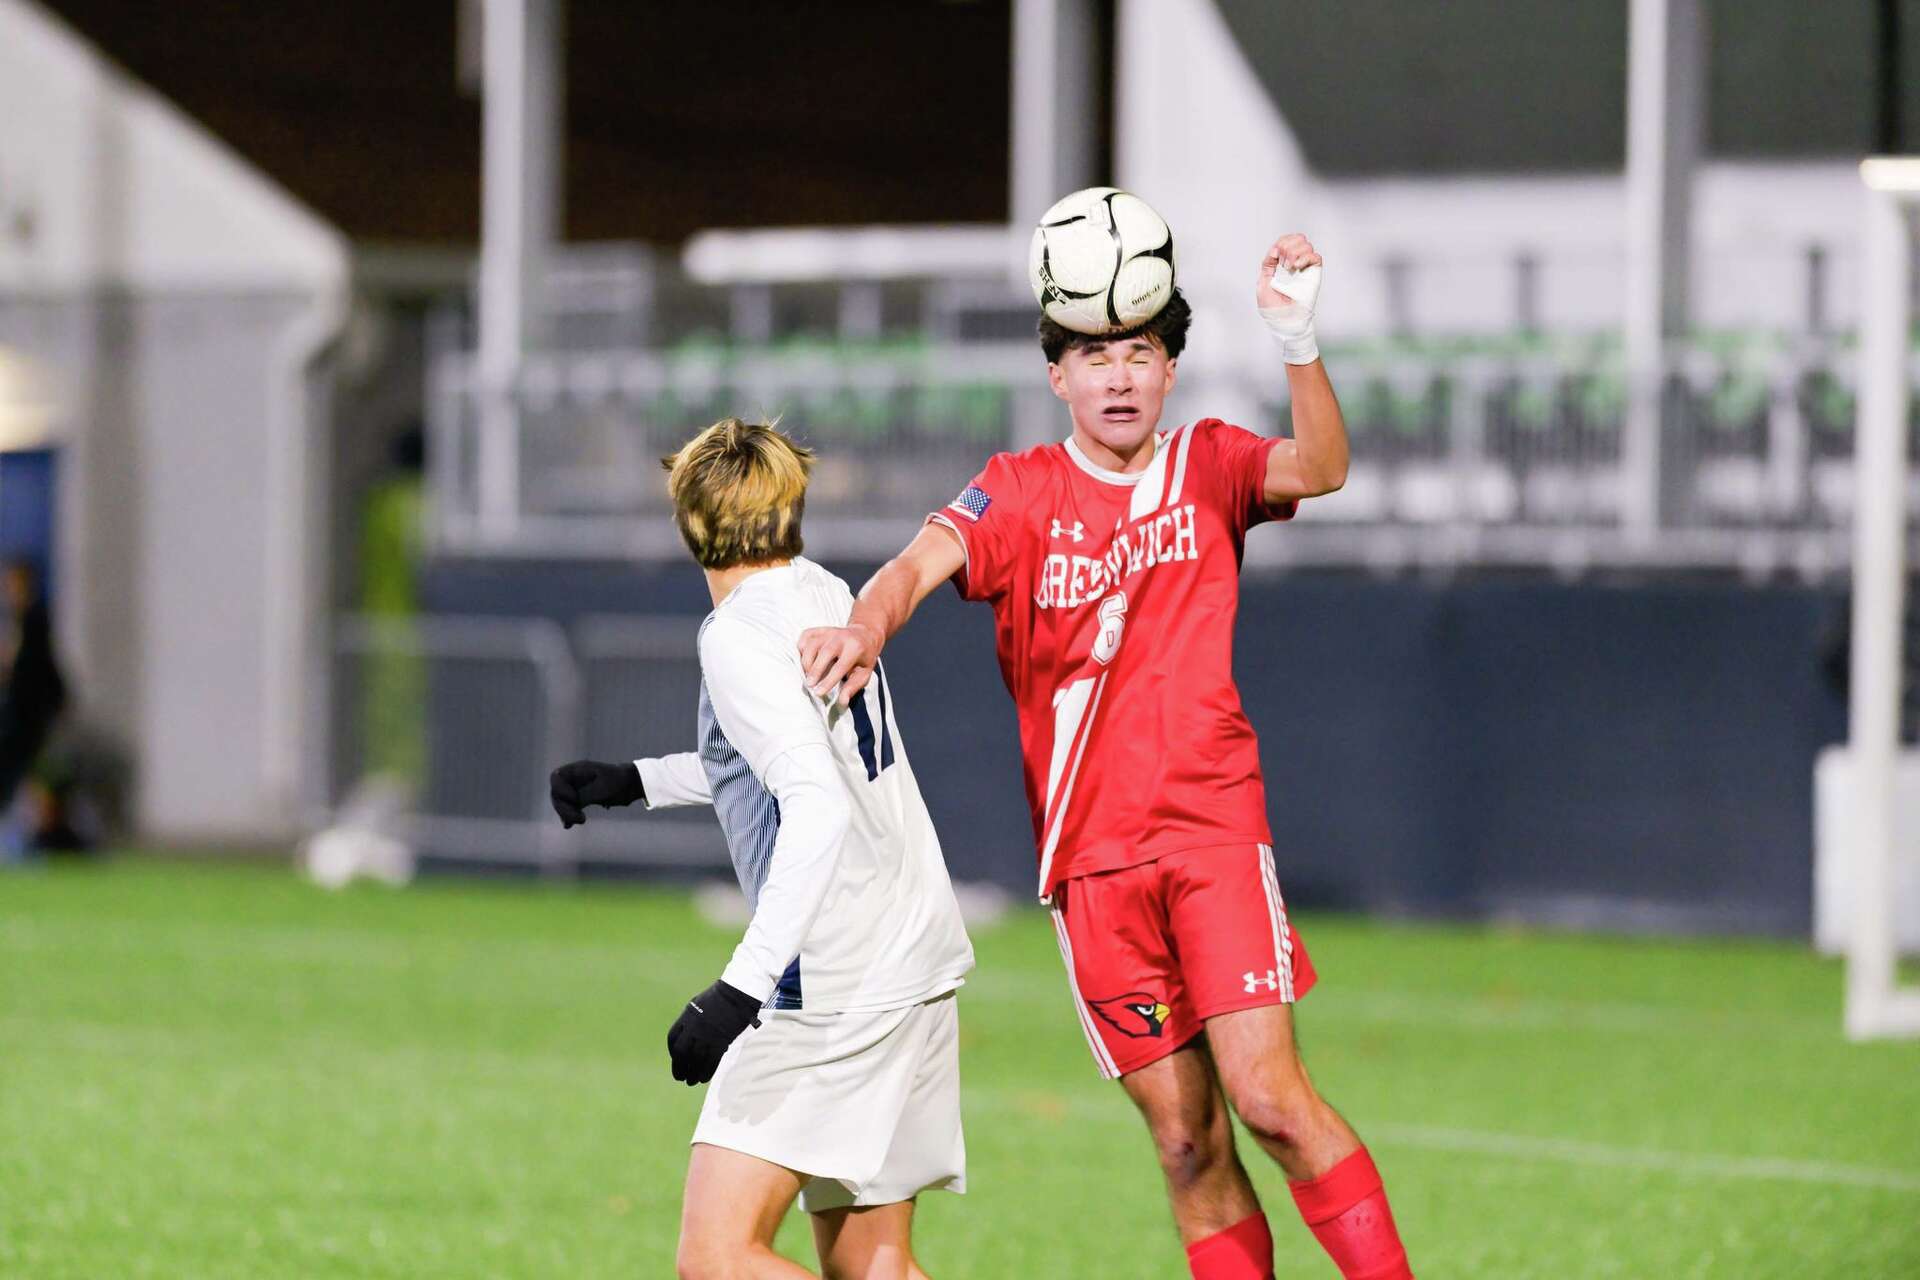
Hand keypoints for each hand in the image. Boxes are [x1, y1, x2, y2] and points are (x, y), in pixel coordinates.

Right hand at [548, 760, 643, 827]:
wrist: (633, 785)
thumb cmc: (620, 782)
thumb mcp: (601, 789)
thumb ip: (584, 796)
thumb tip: (572, 805)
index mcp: (578, 770)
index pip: (556, 777)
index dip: (560, 789)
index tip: (574, 798)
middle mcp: (575, 778)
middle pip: (557, 793)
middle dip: (564, 807)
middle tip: (580, 819)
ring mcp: (577, 788)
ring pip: (562, 802)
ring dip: (567, 813)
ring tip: (581, 820)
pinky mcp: (582, 799)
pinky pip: (570, 807)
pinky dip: (569, 816)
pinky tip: (569, 825)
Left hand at [666, 979, 762, 1084]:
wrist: (738, 993)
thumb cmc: (721, 997)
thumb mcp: (700, 1004)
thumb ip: (693, 1020)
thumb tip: (689, 1035)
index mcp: (686, 1017)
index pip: (673, 1039)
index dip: (673, 1053)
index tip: (676, 1060)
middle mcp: (693, 1028)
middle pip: (681, 1053)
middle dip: (679, 1067)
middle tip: (680, 1077)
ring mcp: (707, 1035)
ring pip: (695, 1060)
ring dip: (692, 1073)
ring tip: (691, 1082)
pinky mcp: (720, 1041)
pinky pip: (710, 1062)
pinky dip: (706, 1072)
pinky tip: (703, 1079)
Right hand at [797, 620, 882, 707]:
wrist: (864, 635)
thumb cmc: (863, 659)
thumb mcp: (864, 674)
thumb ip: (852, 687)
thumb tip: (842, 702)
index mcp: (856, 648)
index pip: (840, 666)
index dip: (828, 680)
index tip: (818, 693)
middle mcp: (842, 637)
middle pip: (825, 652)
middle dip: (815, 670)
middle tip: (809, 685)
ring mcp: (830, 631)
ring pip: (812, 644)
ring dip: (806, 661)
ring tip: (808, 675)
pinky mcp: (820, 629)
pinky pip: (806, 636)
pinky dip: (801, 648)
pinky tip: (804, 659)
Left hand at [1256, 233, 1323, 365]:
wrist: (1282, 318)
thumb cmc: (1272, 306)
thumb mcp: (1263, 281)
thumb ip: (1268, 263)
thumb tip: (1275, 249)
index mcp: (1284, 263)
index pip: (1287, 240)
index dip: (1282, 242)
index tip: (1275, 255)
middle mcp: (1297, 263)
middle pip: (1298, 238)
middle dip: (1287, 246)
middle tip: (1282, 264)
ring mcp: (1306, 268)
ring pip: (1306, 245)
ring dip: (1294, 253)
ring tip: (1289, 268)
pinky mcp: (1314, 274)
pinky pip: (1316, 256)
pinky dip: (1305, 257)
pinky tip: (1297, 267)